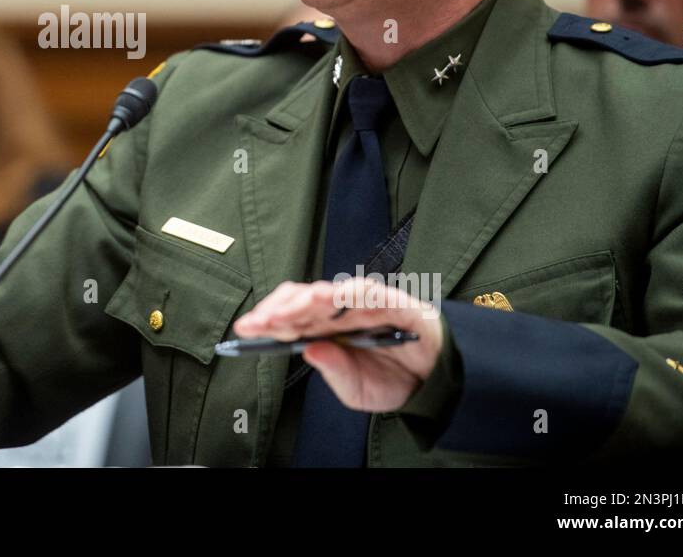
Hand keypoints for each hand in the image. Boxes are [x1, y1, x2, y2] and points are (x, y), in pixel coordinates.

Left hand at [232, 277, 442, 411]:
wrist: (437, 382)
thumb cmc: (394, 379)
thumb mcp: (358, 390)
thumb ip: (336, 372)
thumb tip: (309, 352)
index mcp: (327, 331)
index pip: (292, 318)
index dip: (268, 320)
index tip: (245, 328)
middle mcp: (342, 313)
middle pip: (304, 300)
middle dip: (279, 309)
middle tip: (260, 321)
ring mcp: (366, 305)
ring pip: (332, 292)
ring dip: (308, 300)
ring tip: (289, 312)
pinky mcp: (395, 302)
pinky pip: (373, 293)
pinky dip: (354, 293)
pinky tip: (336, 297)